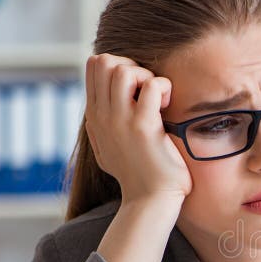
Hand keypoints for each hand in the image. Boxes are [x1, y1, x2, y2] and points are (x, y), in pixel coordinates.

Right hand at [84, 53, 191, 203]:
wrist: (149, 200)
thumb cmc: (136, 175)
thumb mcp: (106, 147)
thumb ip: (101, 125)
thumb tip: (97, 106)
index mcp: (94, 116)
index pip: (93, 65)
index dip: (119, 66)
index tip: (136, 88)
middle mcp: (102, 115)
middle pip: (104, 61)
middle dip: (130, 66)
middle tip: (147, 90)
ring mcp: (120, 120)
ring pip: (123, 70)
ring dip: (147, 76)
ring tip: (157, 99)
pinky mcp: (144, 127)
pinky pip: (152, 86)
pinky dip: (164, 87)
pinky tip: (168, 107)